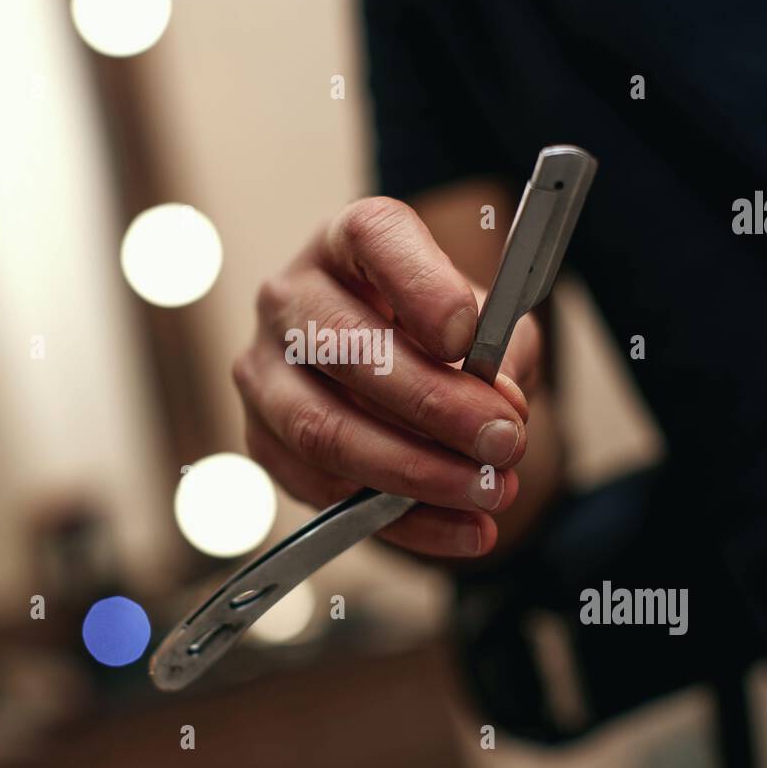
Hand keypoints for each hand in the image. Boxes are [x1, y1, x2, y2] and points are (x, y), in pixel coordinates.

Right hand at [233, 196, 540, 555]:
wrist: (392, 373)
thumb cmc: (441, 336)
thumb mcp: (487, 325)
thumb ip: (501, 353)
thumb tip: (499, 408)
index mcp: (348, 240)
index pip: (372, 238)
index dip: (421, 287)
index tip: (468, 338)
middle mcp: (290, 295)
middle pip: (347, 349)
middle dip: (436, 405)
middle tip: (505, 442)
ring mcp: (263, 369)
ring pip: (324, 430)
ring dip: (416, 472)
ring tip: (489, 492)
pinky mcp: (260, 439)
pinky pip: (323, 491)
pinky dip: (402, 520)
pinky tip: (463, 529)